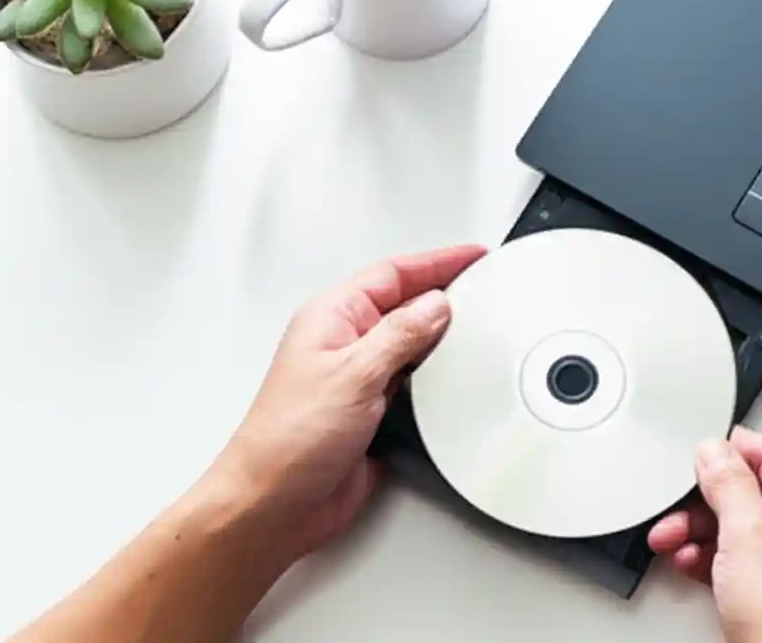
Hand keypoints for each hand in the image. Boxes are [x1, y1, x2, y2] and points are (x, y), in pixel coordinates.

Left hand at [212, 246, 484, 561]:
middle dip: (445, 298)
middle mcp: (346, 345)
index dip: (437, 262)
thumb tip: (436, 305)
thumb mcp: (354, 374)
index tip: (473, 256)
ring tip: (478, 333)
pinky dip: (438, 384)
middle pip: (406, 307)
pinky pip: (416, 387)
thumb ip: (401, 335)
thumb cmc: (288, 439)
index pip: (394, 275)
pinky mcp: (374, 415)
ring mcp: (360, 380)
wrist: (275, 505)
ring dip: (443, 345)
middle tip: (486, 291)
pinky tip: (455, 385)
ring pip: (413, 348)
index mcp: (332, 318)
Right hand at [648, 427, 761, 642]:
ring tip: (673, 538)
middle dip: (706, 502)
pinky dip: (711, 559)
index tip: (701, 452)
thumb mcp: (746, 532)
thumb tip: (715, 451)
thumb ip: (727, 483)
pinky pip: (740, 560)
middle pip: (752, 494)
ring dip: (700, 532)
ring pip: (740, 529)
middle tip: (679, 505)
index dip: (733, 451)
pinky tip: (689, 561)